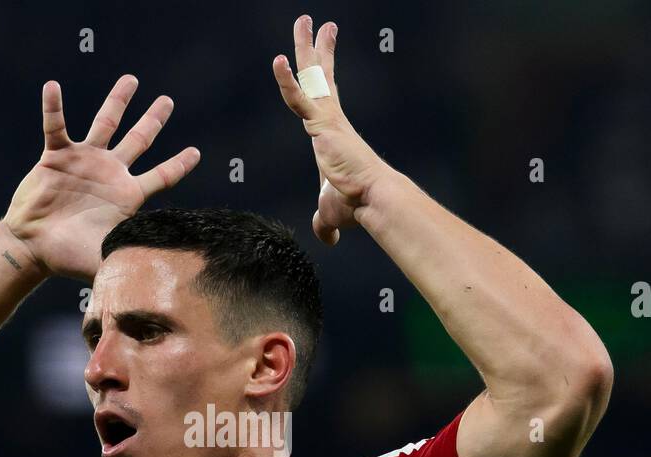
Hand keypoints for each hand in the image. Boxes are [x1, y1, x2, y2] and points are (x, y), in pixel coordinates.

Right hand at [4, 75, 200, 280]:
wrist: (33, 247)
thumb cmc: (69, 257)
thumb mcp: (107, 260)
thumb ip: (131, 266)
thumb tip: (157, 288)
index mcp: (127, 196)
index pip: (161, 176)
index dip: (178, 164)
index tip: (197, 152)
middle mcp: (109, 173)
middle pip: (139, 140)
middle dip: (154, 120)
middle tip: (168, 101)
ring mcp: (84, 161)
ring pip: (105, 123)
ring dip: (117, 101)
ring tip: (131, 80)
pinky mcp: (56, 157)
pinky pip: (56, 126)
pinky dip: (53, 107)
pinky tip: (52, 86)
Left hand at [272, 15, 388, 245]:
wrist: (372, 201)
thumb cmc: (356, 205)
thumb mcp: (331, 212)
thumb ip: (325, 223)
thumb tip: (327, 240)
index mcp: (331, 132)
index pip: (324, 95)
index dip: (324, 72)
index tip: (325, 49)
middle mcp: (331, 119)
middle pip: (320, 76)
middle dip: (316, 48)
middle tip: (315, 23)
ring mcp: (327, 118)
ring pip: (311, 76)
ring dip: (306, 47)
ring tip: (304, 20)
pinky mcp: (322, 124)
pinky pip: (299, 98)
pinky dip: (286, 80)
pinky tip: (277, 60)